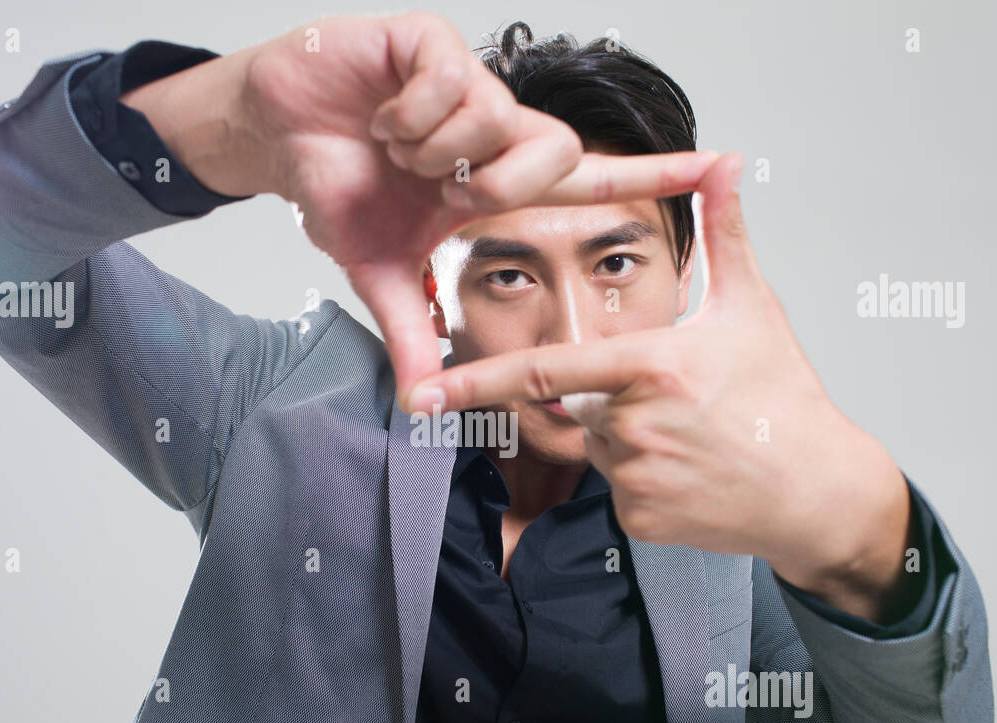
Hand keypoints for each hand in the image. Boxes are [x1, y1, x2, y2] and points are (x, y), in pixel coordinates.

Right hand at [137, 12, 717, 404]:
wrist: (277, 134)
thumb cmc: (337, 189)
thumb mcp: (378, 272)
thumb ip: (411, 332)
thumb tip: (421, 403)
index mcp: (495, 180)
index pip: (591, 178)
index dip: (653, 173)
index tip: (719, 166)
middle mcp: (497, 129)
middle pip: (558, 151)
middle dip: (498, 185)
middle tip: (441, 193)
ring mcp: (470, 84)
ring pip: (500, 116)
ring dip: (435, 150)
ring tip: (396, 150)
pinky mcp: (433, 45)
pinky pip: (451, 81)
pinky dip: (407, 116)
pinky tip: (382, 118)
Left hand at [408, 153, 913, 618]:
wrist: (818, 490)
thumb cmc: (786, 397)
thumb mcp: (753, 308)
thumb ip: (724, 234)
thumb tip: (726, 163)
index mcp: (651, 367)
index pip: (545, 372)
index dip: (476, 382)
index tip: (425, 394)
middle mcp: (634, 425)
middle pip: (584, 406)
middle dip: (615, 401)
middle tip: (681, 405)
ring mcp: (635, 479)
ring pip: (601, 449)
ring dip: (629, 441)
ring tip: (693, 441)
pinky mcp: (639, 520)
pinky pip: (617, 491)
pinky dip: (643, 482)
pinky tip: (691, 475)